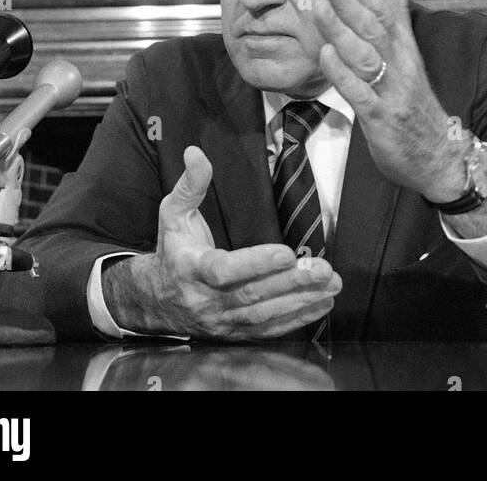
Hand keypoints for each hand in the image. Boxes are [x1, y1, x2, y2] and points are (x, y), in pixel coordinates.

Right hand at [102, 146, 341, 338]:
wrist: (157, 300)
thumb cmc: (173, 249)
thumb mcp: (174, 213)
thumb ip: (190, 184)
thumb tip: (195, 153)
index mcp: (191, 268)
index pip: (224, 270)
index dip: (255, 263)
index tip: (286, 252)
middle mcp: (206, 300)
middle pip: (252, 296)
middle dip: (291, 282)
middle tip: (322, 269)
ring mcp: (222, 321)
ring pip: (264, 315)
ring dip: (301, 301)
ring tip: (330, 284)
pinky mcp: (235, 333)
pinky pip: (268, 330)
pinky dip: (297, 319)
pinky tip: (321, 304)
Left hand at [289, 0, 468, 202]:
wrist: (440, 156)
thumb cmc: (414, 101)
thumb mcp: (407, 53)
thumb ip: (395, 10)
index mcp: (404, 49)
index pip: (382, 11)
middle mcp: (400, 65)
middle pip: (373, 26)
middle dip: (347, 0)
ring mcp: (391, 91)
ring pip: (365, 55)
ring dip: (341, 29)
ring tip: (319, 6)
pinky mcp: (382, 118)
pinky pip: (361, 93)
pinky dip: (343, 73)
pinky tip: (325, 55)